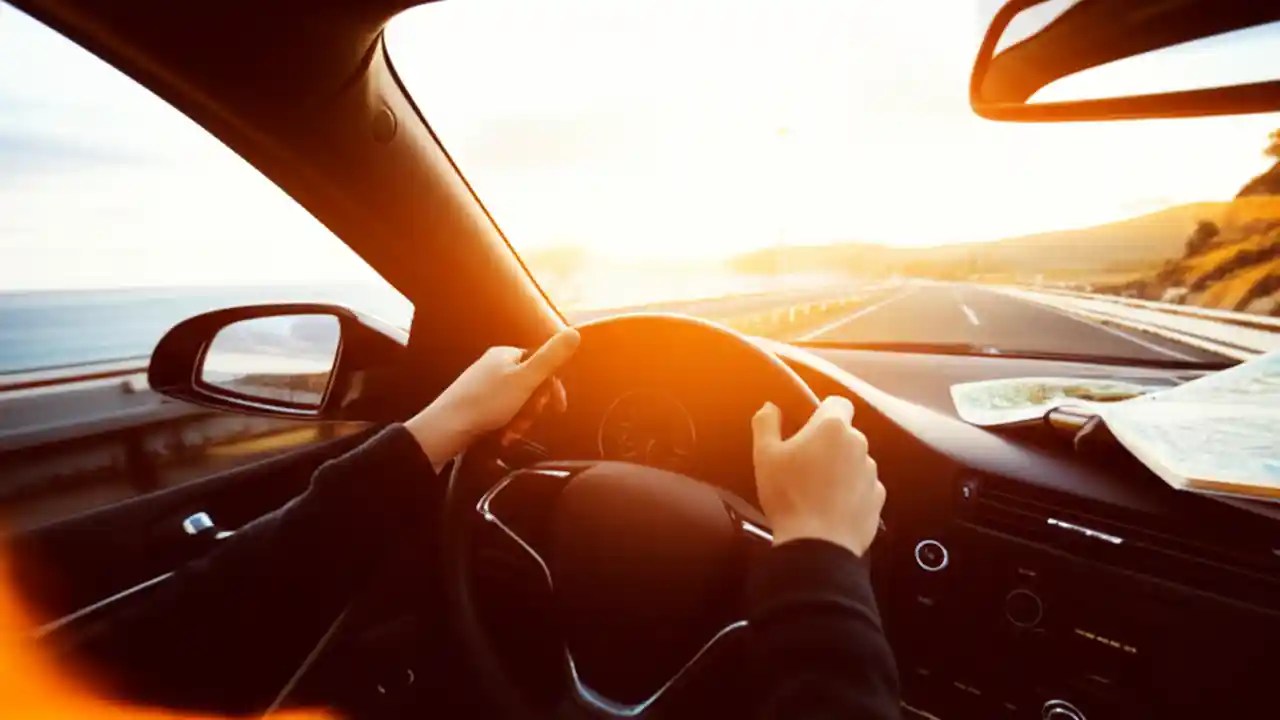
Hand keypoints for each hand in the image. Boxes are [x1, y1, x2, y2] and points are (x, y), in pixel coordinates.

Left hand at [407, 328, 579, 469]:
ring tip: (511, 433)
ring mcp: (484, 386)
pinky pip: (502, 413)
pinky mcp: (477, 405)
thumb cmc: (485, 402)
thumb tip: (574, 333)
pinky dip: (506, 426)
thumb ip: (551, 358)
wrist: (446, 429)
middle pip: (530, 386)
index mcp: (506, 355)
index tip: (557, 407)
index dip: (551, 388)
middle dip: (533, 409)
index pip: (541, 365)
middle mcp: (494, 366)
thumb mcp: (525, 379)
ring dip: (520, 421)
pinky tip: (502, 436)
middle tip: (526, 421)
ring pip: (517, 403)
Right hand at [751, 396, 884, 556]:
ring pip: (855, 460)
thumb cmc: (788, 495)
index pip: (838, 403)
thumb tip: (771, 406)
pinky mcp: (878, 498)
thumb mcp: (765, 456)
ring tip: (817, 491)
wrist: (817, 544)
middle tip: (805, 464)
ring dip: (841, 468)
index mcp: (832, 427)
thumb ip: (766, 423)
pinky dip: (851, 492)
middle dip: (829, 444)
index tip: (807, 429)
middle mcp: (858, 443)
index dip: (823, 412)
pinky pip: (864, 486)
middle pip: (846, 434)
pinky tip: (832, 508)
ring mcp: (872, 472)